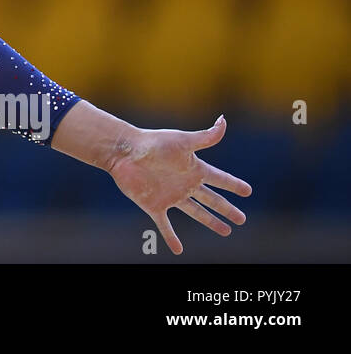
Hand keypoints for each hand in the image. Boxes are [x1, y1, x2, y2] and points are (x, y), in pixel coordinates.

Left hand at [107, 115, 251, 254]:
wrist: (124, 151)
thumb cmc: (153, 143)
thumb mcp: (183, 140)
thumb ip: (205, 137)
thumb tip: (223, 121)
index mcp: (193, 169)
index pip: (220, 178)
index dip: (233, 185)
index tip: (248, 191)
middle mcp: (184, 184)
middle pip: (212, 199)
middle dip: (227, 209)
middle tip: (241, 219)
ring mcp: (170, 196)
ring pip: (196, 213)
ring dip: (210, 222)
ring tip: (226, 231)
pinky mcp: (154, 205)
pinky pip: (165, 225)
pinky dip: (171, 237)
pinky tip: (178, 250)